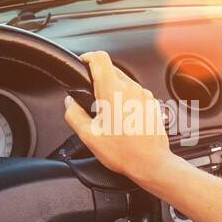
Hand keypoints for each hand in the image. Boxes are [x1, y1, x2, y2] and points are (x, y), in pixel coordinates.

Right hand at [63, 51, 178, 189]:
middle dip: (98, 79)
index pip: (100, 58)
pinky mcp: (152, 103)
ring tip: (108, 113)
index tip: (82, 64)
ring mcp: (144, 95)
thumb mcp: (89, 136)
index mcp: (113, 91)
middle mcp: (131, 88)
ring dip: (113, 90)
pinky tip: (122, 118)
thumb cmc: (124, 152)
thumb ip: (74, 115)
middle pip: (111, 69)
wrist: (151, 164)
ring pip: (124, 81)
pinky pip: (135, 93)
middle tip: (91, 99)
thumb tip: (69, 103)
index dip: (87, 58)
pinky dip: (126, 99)